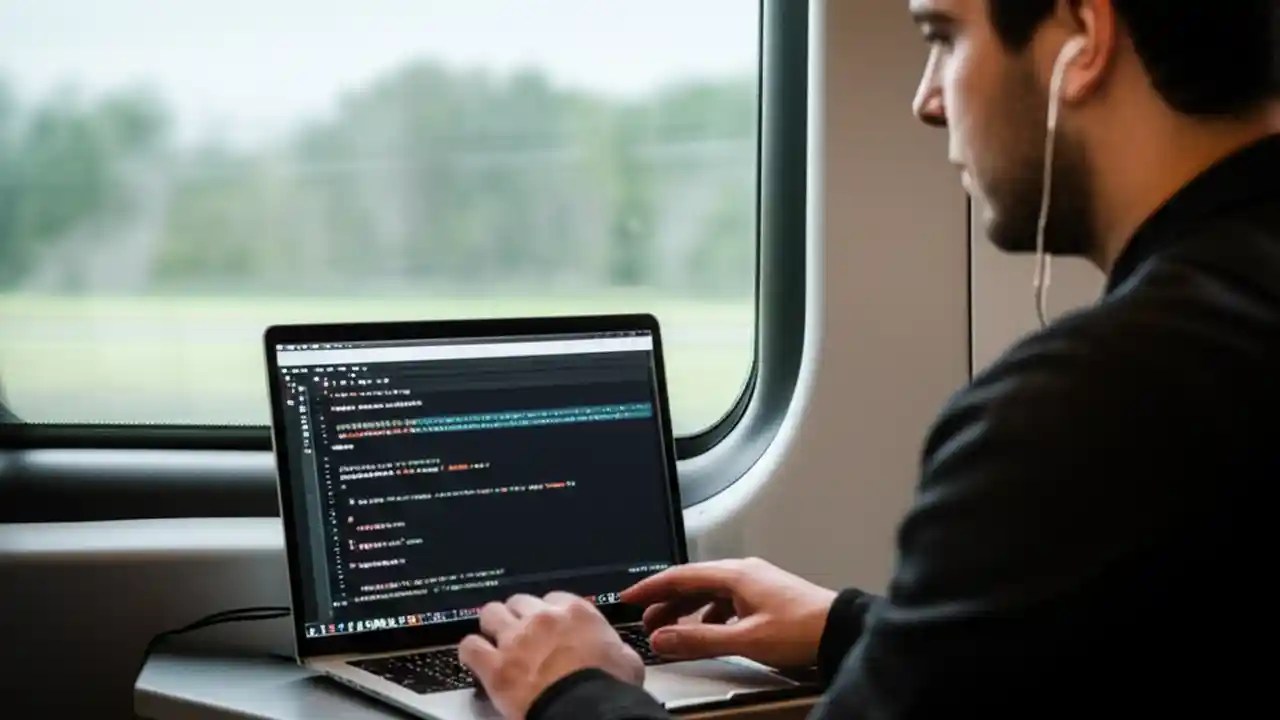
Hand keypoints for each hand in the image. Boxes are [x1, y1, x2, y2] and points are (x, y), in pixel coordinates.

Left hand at [458, 592, 644, 719]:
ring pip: (491, 614)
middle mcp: (543, 617)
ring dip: (492, 626)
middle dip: (519, 617)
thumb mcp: (626, 660)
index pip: (554, 597)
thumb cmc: (609, 689)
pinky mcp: (495, 665)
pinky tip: (474, 658)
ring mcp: (515, 639)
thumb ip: (614, 646)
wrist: (586, 711)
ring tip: (494, 640)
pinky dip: (471, 652)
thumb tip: (616, 651)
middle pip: (519, 602)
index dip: (549, 613)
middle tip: (521, 635)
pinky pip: (470, 646)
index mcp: (576, 612)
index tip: (549, 625)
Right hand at [620, 557, 836, 668]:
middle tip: (644, 619)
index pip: (680, 576)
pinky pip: (725, 600)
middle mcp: (743, 572)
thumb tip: (663, 638)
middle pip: (692, 582)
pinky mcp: (764, 596)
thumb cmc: (801, 628)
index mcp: (735, 575)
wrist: (840, 629)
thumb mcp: (744, 639)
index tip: (629, 598)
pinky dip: (707, 614)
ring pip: (709, 592)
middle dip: (665, 601)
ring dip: (685, 608)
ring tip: (669, 628)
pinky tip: (706, 630)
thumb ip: (699, 639)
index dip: (650, 587)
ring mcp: (755, 583)